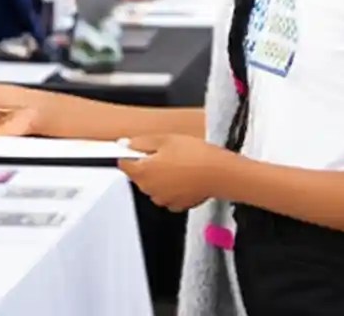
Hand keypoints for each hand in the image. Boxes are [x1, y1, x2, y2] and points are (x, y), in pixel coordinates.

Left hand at [118, 134, 232, 211]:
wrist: (220, 174)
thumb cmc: (195, 156)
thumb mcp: (164, 139)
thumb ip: (140, 143)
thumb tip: (125, 144)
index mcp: (142, 172)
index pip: (123, 164)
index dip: (129, 154)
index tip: (137, 149)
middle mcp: (149, 189)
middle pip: (139, 176)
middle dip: (147, 165)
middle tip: (164, 152)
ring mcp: (163, 199)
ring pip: (154, 186)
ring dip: (160, 176)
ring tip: (177, 163)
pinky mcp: (178, 205)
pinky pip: (168, 194)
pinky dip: (172, 187)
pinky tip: (184, 176)